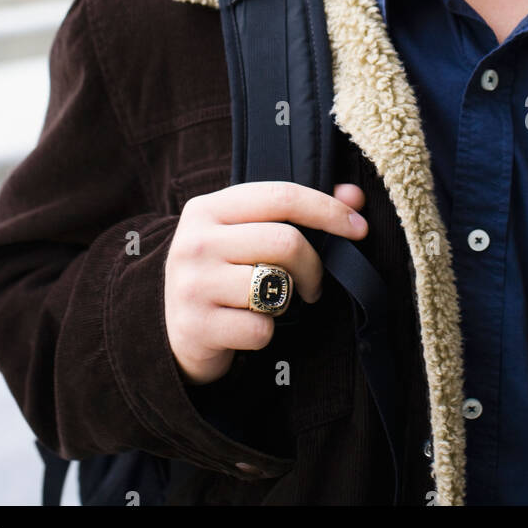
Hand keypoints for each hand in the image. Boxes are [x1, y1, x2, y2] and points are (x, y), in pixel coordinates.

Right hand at [164, 181, 367, 384]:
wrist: (168, 329)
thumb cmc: (222, 272)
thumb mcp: (248, 233)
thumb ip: (298, 211)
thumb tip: (355, 196)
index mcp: (209, 208)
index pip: (281, 196)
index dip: (328, 210)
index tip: (359, 228)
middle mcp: (195, 241)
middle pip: (285, 241)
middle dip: (314, 266)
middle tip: (314, 284)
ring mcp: (192, 284)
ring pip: (275, 286)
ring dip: (287, 299)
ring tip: (274, 302)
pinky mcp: (196, 326)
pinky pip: (260, 328)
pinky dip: (266, 332)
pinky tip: (247, 326)